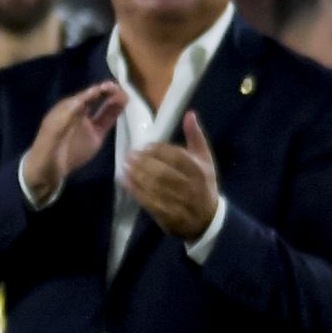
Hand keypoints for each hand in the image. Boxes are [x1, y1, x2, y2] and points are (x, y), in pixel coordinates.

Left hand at [21, 82, 126, 203]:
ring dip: (113, 99)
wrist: (48, 171)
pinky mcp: (96, 135)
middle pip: (94, 98)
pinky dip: (115, 111)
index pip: (81, 97)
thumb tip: (83, 100)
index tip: (106, 87)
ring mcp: (87, 124)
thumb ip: (66, 117)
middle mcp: (77, 114)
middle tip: (117, 88)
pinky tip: (123, 103)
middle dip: (105, 91)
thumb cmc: (46, 151)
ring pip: (103, 107)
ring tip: (123, 94)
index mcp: (64, 110)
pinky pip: (107, 119)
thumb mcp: (52, 133)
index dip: (93, 91)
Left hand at [121, 111, 220, 242]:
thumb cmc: (204, 183)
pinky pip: (149, 202)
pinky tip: (125, 181)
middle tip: (130, 155)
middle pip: (163, 172)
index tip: (145, 146)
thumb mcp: (205, 159)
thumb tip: (189, 114)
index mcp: (200, 170)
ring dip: (137, 176)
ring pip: (154, 187)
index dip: (159, 150)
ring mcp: (179, 202)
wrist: (206, 218)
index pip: (177, 157)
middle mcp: (190, 186)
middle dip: (144, 163)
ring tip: (125, 165)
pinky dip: (135, 190)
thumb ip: (195, 136)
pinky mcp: (167, 215)